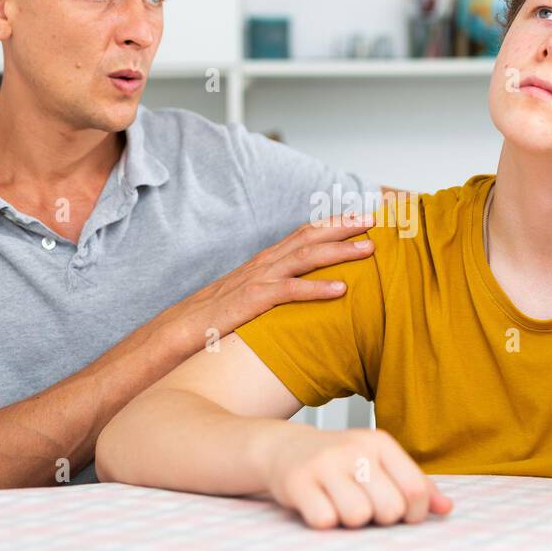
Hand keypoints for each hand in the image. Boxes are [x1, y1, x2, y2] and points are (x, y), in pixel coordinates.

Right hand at [152, 212, 376, 357]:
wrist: (176, 333)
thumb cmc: (214, 320)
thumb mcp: (250, 300)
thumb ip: (274, 294)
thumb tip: (301, 299)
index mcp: (264, 263)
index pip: (303, 234)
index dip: (333, 224)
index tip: (361, 218)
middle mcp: (263, 264)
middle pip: (309, 237)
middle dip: (343, 227)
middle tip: (375, 222)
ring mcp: (257, 280)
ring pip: (304, 257)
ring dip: (339, 251)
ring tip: (368, 250)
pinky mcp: (251, 301)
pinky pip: (289, 292)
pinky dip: (317, 288)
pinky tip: (341, 290)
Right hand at [262, 426, 453, 528]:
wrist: (285, 449)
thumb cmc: (342, 462)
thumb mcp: (379, 463)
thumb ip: (415, 484)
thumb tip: (447, 509)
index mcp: (380, 443)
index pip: (416, 491)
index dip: (413, 514)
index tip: (400, 514)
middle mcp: (355, 449)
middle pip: (390, 509)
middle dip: (379, 519)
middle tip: (363, 506)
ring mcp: (325, 464)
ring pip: (358, 517)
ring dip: (350, 521)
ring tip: (339, 505)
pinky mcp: (299, 482)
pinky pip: (325, 520)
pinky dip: (324, 521)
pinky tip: (319, 505)